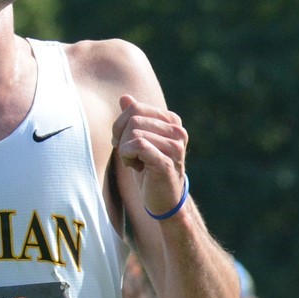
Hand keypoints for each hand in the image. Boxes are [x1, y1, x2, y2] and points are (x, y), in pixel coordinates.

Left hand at [115, 94, 188, 217]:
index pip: (135, 107)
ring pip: (133, 133)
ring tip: (135, 162)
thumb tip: (125, 97)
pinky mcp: (167, 162)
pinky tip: (135, 167)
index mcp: (173, 122)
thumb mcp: (140, 140)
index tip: (124, 141)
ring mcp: (175, 147)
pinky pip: (137, 146)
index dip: (120, 124)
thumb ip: (134, 118)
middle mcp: (178, 132)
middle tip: (127, 154)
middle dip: (120, 137)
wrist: (164, 199)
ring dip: (125, 150)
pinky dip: (127, 157)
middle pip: (133, 119)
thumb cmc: (150, 168)